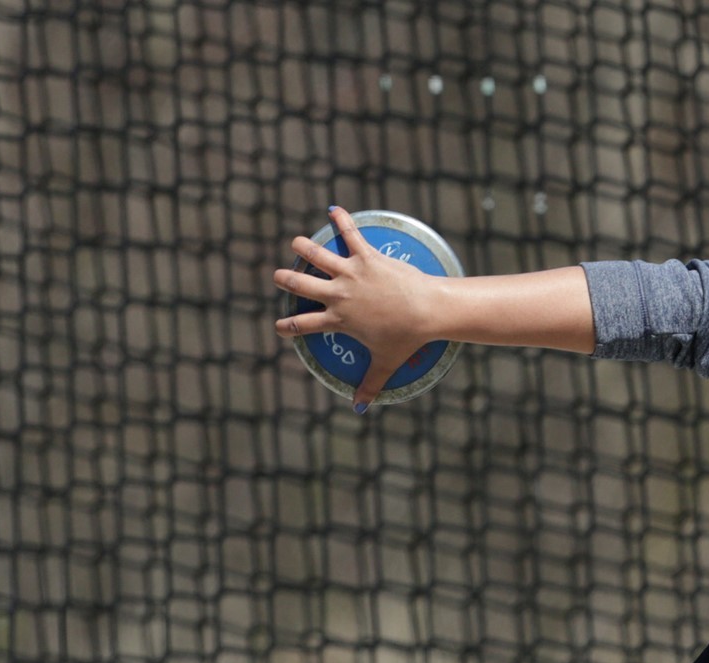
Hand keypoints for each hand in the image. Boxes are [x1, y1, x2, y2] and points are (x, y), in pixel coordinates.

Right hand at [272, 205, 442, 409]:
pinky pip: (351, 234)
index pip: (302, 324)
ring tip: (297, 243)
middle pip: (299, 283)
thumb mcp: (386, 363)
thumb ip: (370, 384)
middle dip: (285, 279)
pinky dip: (342, 220)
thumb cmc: (408, 337)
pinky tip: (334, 208)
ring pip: (316, 254)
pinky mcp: (367, 256)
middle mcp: (338, 294)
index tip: (279, 327)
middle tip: (280, 276)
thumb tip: (361, 407)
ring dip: (304, 247)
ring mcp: (351, 273)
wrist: (429, 310)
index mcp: (338, 320)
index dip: (287, 326)